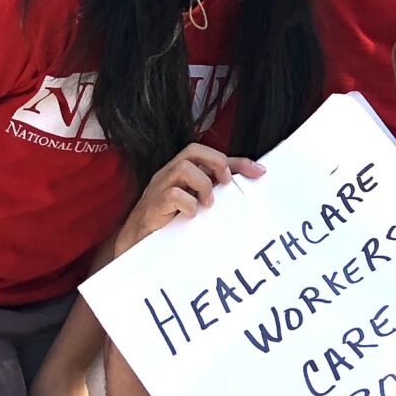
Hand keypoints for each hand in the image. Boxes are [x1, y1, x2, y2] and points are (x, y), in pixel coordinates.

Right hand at [117, 143, 260, 253]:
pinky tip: (193, 215)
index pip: (210, 155)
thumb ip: (217, 196)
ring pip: (182, 167)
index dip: (237, 161)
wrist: (136, 245)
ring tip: (208, 203)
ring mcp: (159, 188)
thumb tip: (248, 190)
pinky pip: (172, 194)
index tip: (260, 172)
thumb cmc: (169, 223)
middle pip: (192, 150)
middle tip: (226, 183)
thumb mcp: (197, 206)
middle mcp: (169, 174)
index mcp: (181, 172)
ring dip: (202, 183)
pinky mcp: (153, 205)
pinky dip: (188, 203)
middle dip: (216, 162)